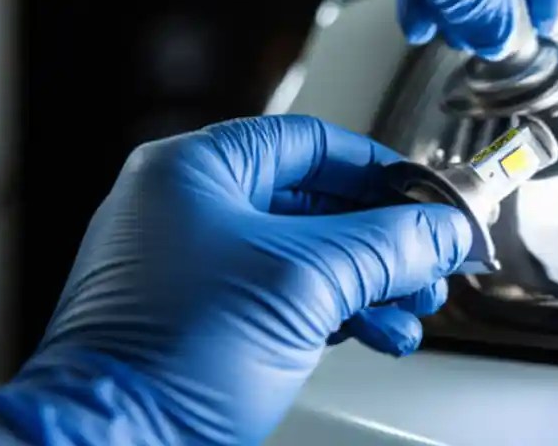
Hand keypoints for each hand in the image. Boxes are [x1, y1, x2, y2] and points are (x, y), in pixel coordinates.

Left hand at [0, 116, 471, 443]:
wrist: (114, 442)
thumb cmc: (172, 354)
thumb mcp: (304, 282)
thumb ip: (385, 245)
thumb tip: (442, 229)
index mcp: (195, 170)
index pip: (311, 142)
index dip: (381, 169)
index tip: (427, 197)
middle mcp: (187, 208)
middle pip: (315, 201)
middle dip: (384, 239)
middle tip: (429, 261)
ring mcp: (189, 265)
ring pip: (305, 254)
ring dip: (369, 280)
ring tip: (412, 307)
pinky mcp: (200, 317)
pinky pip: (284, 295)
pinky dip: (336, 310)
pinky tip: (375, 332)